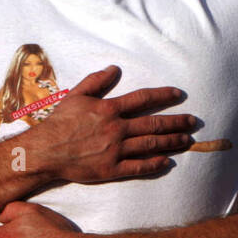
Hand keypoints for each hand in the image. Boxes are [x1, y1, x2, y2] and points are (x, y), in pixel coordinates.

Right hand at [27, 66, 194, 182]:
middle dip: (176, 122)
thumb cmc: (59, 122)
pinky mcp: (111, 169)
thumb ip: (96, 81)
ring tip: (187, 140)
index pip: (143, 99)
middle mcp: (116, 129)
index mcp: (109, 109)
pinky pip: (138, 166)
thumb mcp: (76, 95)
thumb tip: (115, 68)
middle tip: (193, 121)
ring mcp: (115, 150)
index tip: (179, 94)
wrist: (44, 152)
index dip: (163, 95)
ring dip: (171, 141)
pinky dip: (154, 164)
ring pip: (150, 144)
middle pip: (154, 123)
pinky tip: (167, 161)